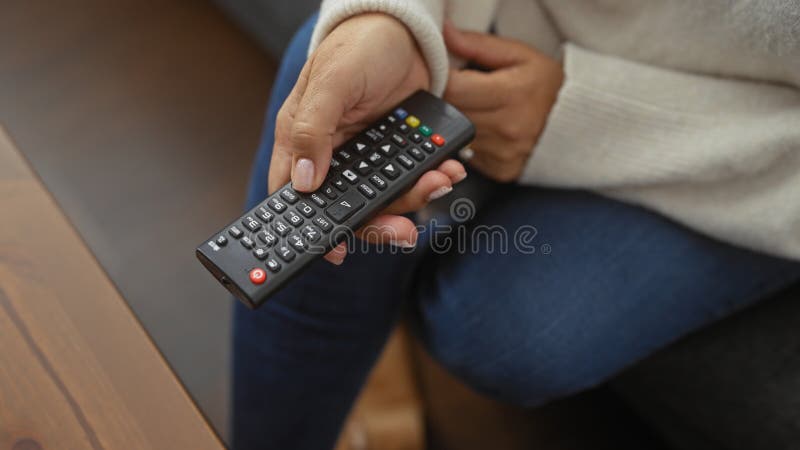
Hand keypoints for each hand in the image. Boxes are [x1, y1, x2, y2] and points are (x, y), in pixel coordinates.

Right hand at [270, 14, 466, 263]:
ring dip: (413, 197)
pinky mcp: (396, 153)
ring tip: (438, 181)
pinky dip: (430, 179)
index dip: (311, 228)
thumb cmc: (358, 46)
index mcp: (301, 141)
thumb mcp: (332, 82)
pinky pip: (411, 179)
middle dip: (378, 221)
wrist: (406, 31)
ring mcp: (366, 158)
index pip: (296, 197)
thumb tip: (302, 182)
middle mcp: (332, 156)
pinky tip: (445, 170)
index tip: (335, 251)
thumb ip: (313, 129)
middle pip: (346, 208)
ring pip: (384, 198)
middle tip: (403, 229)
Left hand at [443, 23, 563, 181]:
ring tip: (474, 109)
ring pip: (456, 135)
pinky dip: (469, 142)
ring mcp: (504, 152)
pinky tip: (483, 130)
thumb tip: (446, 35)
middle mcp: (508, 127)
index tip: (444, 74)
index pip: (454, 89)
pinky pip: (468, 155)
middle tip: (456, 91)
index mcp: (513, 93)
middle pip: (450, 114)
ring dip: (456, 123)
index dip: (441, 79)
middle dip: (445, 101)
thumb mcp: (519, 55)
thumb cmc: (546, 86)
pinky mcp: (500, 169)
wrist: (575, 123)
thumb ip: (479, 45)